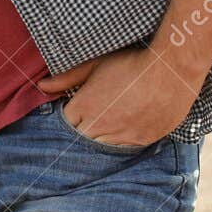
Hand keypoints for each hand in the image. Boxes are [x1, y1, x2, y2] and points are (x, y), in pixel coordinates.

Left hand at [37, 44, 201, 146]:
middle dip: (82, 128)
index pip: (66, 122)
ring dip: (100, 136)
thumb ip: (66, 78)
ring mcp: (122, 135)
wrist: (170, 70)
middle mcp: (100, 125)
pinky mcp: (142, 140)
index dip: (70, 116)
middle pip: (81, 137)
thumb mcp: (95, 65)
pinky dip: (120, 140)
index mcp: (84, 106)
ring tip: (110, 120)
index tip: (76, 109)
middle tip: (93, 116)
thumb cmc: (130, 63)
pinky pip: (123, 148)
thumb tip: (41, 86)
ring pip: (101, 145)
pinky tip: (125, 126)